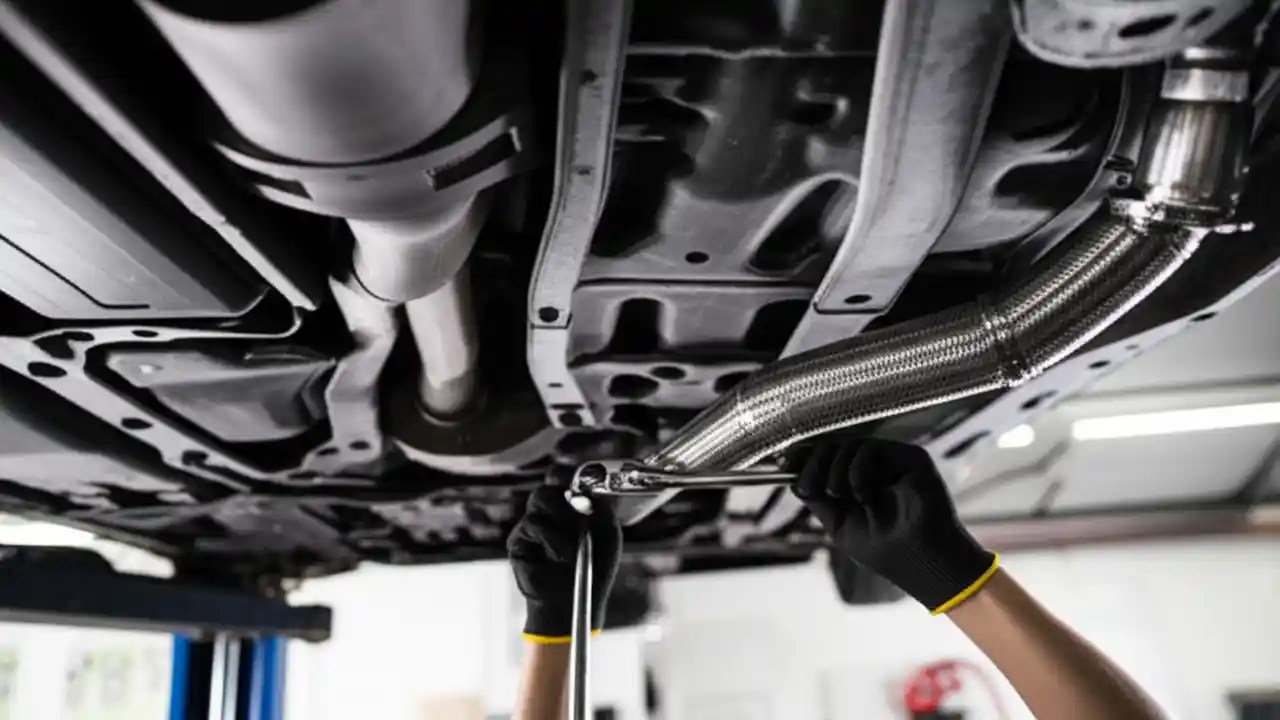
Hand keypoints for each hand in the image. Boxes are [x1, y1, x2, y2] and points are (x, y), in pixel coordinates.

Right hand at [507, 486, 621, 641]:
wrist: (575, 601)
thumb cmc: (593, 567)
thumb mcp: (607, 534)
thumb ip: (602, 508)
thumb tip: (588, 489)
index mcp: (573, 503)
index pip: (567, 475)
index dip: (572, 471)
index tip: (584, 479)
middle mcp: (552, 509)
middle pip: (551, 479)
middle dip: (567, 487)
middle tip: (579, 502)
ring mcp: (533, 521)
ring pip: (540, 496)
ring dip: (562, 513)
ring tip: (576, 536)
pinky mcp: (519, 538)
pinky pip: (533, 522)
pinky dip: (552, 538)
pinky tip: (561, 555)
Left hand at [793, 439, 997, 613]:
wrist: (919, 561)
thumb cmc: (884, 549)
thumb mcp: (838, 524)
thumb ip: (818, 498)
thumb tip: (793, 478)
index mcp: (854, 481)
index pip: (824, 458)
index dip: (803, 458)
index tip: (785, 465)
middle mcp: (872, 468)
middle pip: (832, 447)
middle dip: (814, 464)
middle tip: (813, 487)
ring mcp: (891, 461)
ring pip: (848, 445)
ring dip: (835, 471)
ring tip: (842, 496)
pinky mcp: (909, 457)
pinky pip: (870, 448)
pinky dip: (857, 470)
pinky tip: (863, 495)